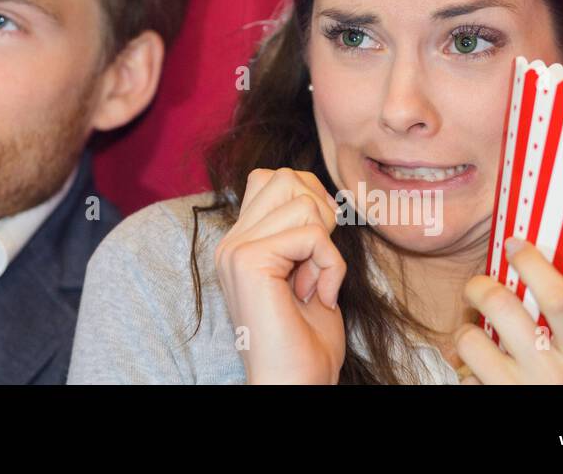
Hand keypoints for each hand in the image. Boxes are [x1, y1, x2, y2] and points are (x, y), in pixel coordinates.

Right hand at [214, 167, 346, 383]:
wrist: (293, 385)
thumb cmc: (307, 343)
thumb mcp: (308, 272)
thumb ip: (304, 231)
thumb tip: (319, 194)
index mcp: (240, 242)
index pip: (272, 178)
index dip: (309, 199)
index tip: (318, 248)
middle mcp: (231, 242)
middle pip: (285, 177)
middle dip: (320, 212)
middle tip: (320, 262)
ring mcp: (235, 250)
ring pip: (302, 201)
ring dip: (326, 245)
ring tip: (314, 285)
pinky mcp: (248, 262)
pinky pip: (311, 234)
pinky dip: (332, 266)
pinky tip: (319, 297)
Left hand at [455, 238, 562, 383]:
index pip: (560, 299)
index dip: (534, 265)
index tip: (517, 243)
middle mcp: (548, 375)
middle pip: (500, 308)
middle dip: (481, 285)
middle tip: (483, 285)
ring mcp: (514, 393)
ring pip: (470, 341)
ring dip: (467, 329)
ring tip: (478, 329)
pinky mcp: (493, 406)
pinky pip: (462, 378)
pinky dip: (465, 368)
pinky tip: (480, 369)